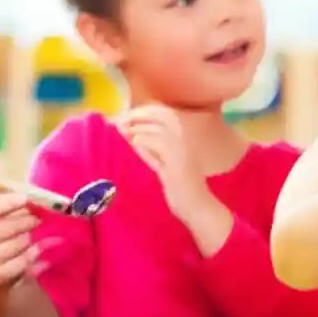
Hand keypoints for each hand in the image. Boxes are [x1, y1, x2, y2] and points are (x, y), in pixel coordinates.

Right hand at [0, 193, 53, 288]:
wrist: (6, 269)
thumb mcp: (8, 218)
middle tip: (37, 220)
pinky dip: (34, 257)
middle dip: (22, 224)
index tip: (25, 199)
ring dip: (28, 241)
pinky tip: (44, 255)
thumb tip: (34, 201)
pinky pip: (19, 265)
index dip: (6, 204)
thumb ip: (17, 208)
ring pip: (11, 247)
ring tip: (39, 237)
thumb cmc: (7, 236)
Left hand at [114, 105, 217, 220]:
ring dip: (138, 127)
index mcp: (184, 137)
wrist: (196, 206)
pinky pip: (159, 144)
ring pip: (160, 128)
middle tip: (121, 120)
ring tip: (123, 131)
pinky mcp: (178, 163)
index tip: (126, 115)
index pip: (165, 113)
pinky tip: (134, 143)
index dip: (144, 110)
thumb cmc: (179, 186)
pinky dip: (144, 140)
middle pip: (163, 115)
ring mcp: (183, 151)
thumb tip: (127, 132)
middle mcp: (186, 140)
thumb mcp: (161, 163)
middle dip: (140, 114)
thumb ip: (148, 148)